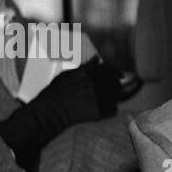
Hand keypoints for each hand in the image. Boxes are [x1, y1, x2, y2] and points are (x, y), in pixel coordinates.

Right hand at [0, 59, 120, 171]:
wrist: (50, 113)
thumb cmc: (56, 93)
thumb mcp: (68, 75)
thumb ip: (85, 67)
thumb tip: (97, 58)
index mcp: (87, 74)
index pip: (110, 69)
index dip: (118, 71)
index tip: (121, 74)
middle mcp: (94, 85)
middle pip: (116, 83)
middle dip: (115, 85)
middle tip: (112, 88)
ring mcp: (98, 99)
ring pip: (116, 96)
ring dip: (114, 96)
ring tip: (105, 98)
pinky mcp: (99, 112)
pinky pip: (113, 109)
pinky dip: (110, 108)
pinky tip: (102, 108)